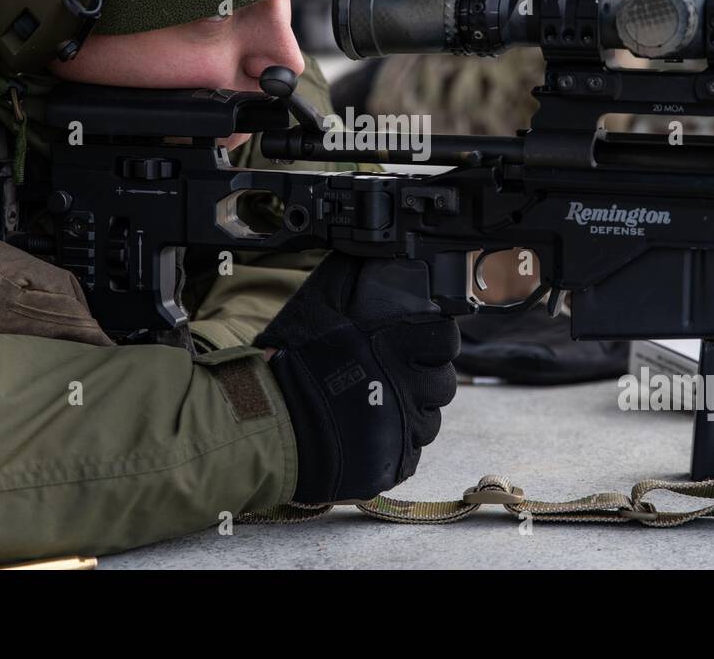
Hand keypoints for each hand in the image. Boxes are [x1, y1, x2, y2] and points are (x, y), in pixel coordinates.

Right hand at [255, 252, 458, 503]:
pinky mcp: (392, 462)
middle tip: (393, 376)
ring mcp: (402, 430)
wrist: (268, 423)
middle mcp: (407, 388)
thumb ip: (348, 276)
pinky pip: (409, 452)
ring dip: (411, 412)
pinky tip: (368, 430)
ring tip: (375, 406)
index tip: (421, 343)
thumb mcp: (317, 304)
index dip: (435, 339)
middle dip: (425, 377)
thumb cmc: (291, 360)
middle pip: (443, 383)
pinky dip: (394, 443)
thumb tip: (368, 251)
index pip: (445, 337)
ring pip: (428, 421)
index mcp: (396, 347)